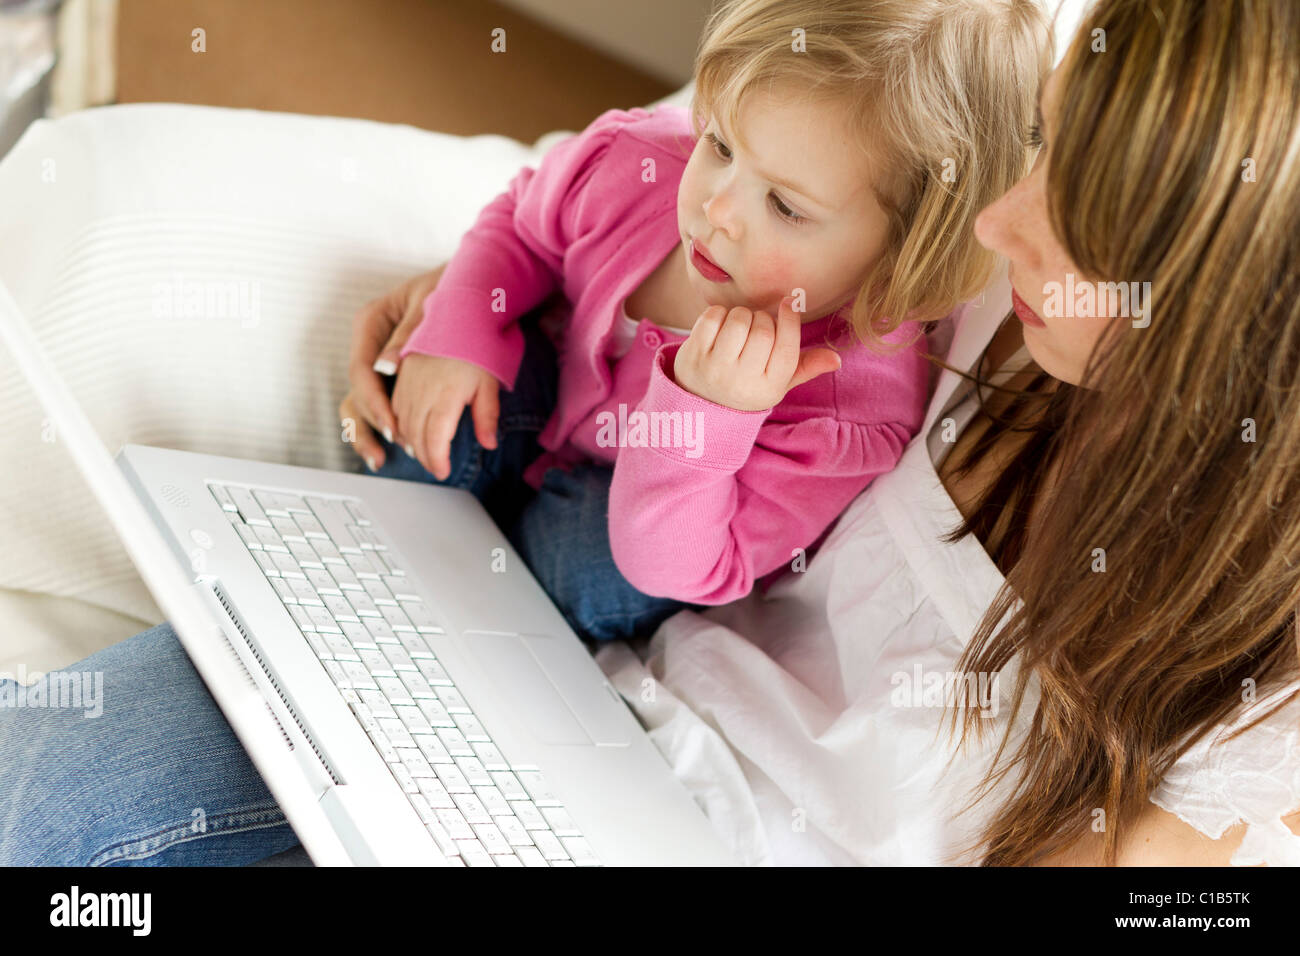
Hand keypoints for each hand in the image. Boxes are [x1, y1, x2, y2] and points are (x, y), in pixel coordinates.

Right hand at [338, 264, 445, 471]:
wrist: (472, 285)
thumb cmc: (453, 292)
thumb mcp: (434, 308)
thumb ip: (408, 336)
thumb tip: (387, 367)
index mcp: (372, 321)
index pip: (362, 369)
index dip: (374, 401)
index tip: (392, 426)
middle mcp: (369, 342)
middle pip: (359, 390)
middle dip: (378, 422)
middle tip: (404, 447)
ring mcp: (376, 360)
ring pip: (358, 402)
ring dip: (368, 432)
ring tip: (380, 459)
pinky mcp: (390, 376)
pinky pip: (374, 405)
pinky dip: (377, 429)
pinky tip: (380, 455)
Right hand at [390, 353, 500, 480]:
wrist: (456, 315)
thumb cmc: (477, 347)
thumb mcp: (489, 382)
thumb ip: (487, 415)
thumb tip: (489, 443)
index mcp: (446, 393)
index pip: (436, 437)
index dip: (437, 459)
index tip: (443, 472)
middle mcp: (422, 389)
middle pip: (415, 434)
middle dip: (424, 456)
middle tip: (437, 468)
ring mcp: (408, 381)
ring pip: (401, 423)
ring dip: (411, 443)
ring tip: (425, 455)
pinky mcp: (401, 374)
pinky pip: (394, 407)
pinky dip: (401, 425)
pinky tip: (410, 433)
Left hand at [671, 296, 841, 410]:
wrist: (701, 405)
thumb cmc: (747, 387)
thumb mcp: (777, 384)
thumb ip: (806, 368)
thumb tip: (836, 359)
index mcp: (768, 387)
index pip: (786, 348)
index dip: (790, 320)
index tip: (788, 303)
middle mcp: (742, 381)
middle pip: (763, 332)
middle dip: (763, 318)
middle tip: (759, 323)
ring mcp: (715, 369)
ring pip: (738, 321)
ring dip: (742, 314)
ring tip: (741, 326)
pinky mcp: (693, 356)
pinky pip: (712, 318)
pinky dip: (719, 313)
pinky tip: (721, 325)